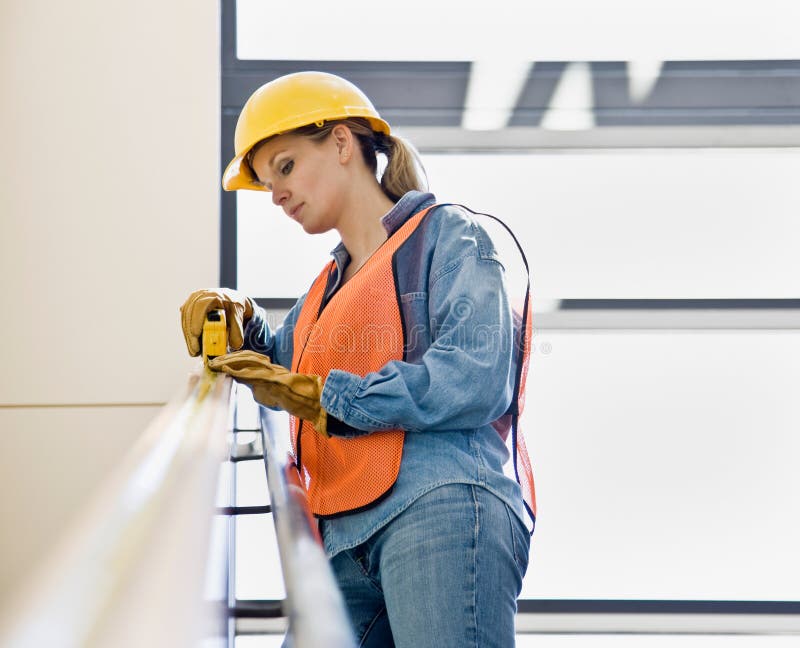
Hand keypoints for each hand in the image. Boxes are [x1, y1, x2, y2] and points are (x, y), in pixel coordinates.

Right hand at [180, 288, 253, 356]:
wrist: (230, 299)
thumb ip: (237, 331)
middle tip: (195, 350)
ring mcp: (192, 300)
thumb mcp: (239, 318)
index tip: (196, 334)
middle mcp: (201, 295)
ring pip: (186, 318)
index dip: (197, 320)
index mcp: (214, 296)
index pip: (201, 306)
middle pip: (190, 314)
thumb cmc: (234, 307)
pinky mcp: (188, 307)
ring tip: (194, 351)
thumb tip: (234, 345)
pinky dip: (188, 334)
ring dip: (188, 336)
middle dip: (191, 334)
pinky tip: (193, 345)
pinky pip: (185, 320)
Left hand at [208, 350, 326, 435]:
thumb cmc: (296, 398)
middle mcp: (270, 368)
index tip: (219, 361)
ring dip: (229, 362)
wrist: (311, 400)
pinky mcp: (271, 380)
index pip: (248, 359)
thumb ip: (258, 386)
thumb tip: (246, 385)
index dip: (233, 358)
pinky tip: (225, 371)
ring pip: (247, 361)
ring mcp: (271, 373)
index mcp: (270, 369)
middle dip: (228, 358)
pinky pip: (251, 374)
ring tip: (215, 364)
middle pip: (246, 356)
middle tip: (212, 360)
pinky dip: (237, 371)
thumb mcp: (273, 390)